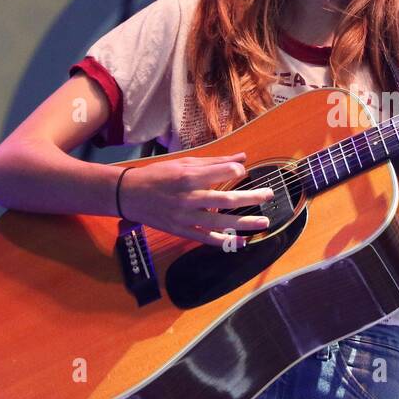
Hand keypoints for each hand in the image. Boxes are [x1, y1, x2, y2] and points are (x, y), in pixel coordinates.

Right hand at [118, 151, 274, 246]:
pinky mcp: (181, 231)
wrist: (129, 194)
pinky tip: (242, 241)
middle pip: (226, 199)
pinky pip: (207, 238)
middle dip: (251, 197)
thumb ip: (215, 162)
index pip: (221, 173)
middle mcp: (188, 198)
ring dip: (244, 223)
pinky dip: (225, 241)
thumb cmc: (159, 175)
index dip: (236, 170)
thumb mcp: (184, 163)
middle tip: (269, 195)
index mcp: (188, 177)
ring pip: (221, 222)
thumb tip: (242, 157)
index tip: (242, 169)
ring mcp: (185, 217)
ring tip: (264, 222)